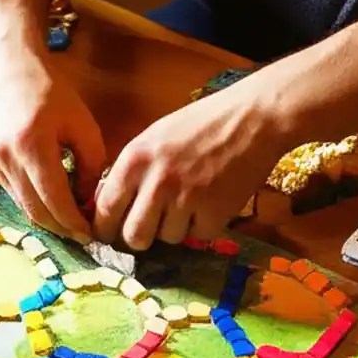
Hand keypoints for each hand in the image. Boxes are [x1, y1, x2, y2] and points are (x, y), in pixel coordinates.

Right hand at [0, 53, 104, 240]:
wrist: (7, 64)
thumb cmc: (50, 89)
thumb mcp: (82, 123)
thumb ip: (93, 165)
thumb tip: (88, 200)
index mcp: (31, 146)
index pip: (55, 202)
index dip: (74, 223)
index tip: (92, 233)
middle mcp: (4, 160)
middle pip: (36, 213)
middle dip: (61, 228)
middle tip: (83, 233)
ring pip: (22, 205)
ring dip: (47, 214)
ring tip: (70, 214)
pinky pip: (12, 191)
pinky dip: (32, 197)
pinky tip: (48, 191)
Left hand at [95, 89, 278, 249]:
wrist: (253, 119)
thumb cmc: (201, 124)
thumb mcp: (154, 138)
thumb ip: (131, 171)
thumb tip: (109, 206)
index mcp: (135, 160)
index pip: (105, 210)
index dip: (104, 228)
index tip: (108, 234)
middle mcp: (156, 182)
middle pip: (134, 237)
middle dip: (140, 236)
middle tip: (150, 227)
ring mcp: (186, 200)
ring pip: (167, 238)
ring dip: (176, 227)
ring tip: (189, 202)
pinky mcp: (214, 214)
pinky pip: (198, 236)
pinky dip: (203, 225)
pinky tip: (211, 202)